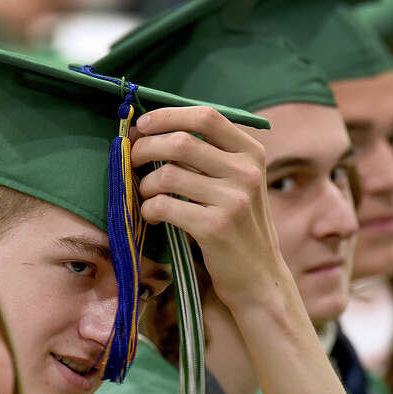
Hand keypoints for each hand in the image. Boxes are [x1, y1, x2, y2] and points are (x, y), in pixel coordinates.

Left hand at [129, 106, 291, 311]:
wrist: (259, 276)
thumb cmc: (239, 226)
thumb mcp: (239, 183)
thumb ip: (210, 156)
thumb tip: (155, 132)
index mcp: (251, 153)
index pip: (206, 117)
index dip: (168, 116)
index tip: (143, 125)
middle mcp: (246, 172)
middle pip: (180, 141)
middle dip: (145, 148)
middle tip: (133, 160)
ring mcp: (233, 200)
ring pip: (166, 174)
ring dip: (144, 185)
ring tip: (146, 196)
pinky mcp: (215, 227)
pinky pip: (163, 205)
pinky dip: (148, 209)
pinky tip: (153, 216)